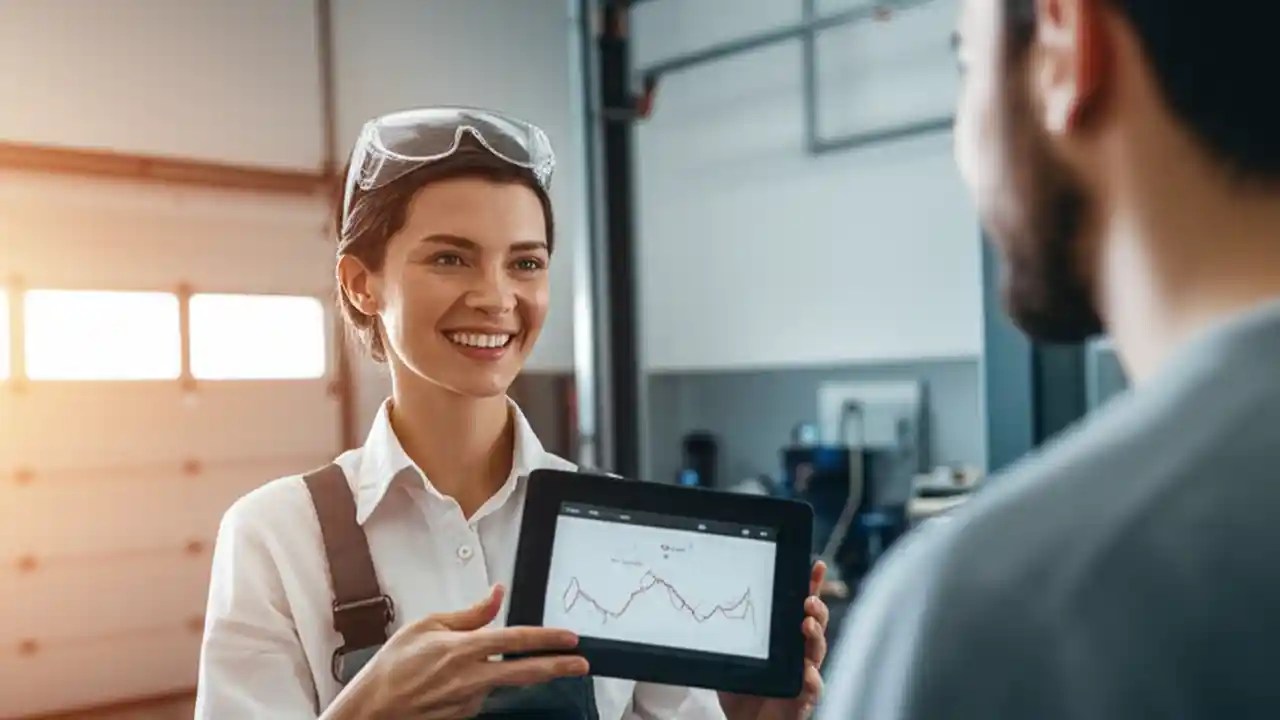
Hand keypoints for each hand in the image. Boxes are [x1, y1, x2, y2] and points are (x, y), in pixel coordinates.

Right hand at [323, 585, 588, 719]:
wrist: (371, 712)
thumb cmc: (391, 668)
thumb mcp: (426, 626)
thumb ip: (469, 614)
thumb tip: (496, 594)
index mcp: (463, 650)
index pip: (516, 641)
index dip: (547, 639)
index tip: (570, 639)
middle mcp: (471, 678)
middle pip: (526, 672)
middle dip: (558, 668)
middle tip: (582, 665)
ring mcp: (469, 702)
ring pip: (497, 683)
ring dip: (492, 674)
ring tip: (449, 671)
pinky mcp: (464, 716)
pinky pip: (479, 696)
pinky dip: (474, 687)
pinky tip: (447, 685)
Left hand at [719, 561, 830, 719]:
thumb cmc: (743, 692)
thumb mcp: (732, 658)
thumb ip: (730, 638)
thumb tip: (708, 610)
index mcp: (786, 639)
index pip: (801, 608)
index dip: (811, 586)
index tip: (815, 566)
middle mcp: (800, 653)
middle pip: (816, 623)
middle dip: (816, 608)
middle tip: (808, 600)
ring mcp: (805, 674)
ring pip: (817, 651)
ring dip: (815, 635)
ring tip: (807, 623)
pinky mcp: (804, 699)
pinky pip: (813, 688)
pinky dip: (811, 679)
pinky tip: (807, 672)